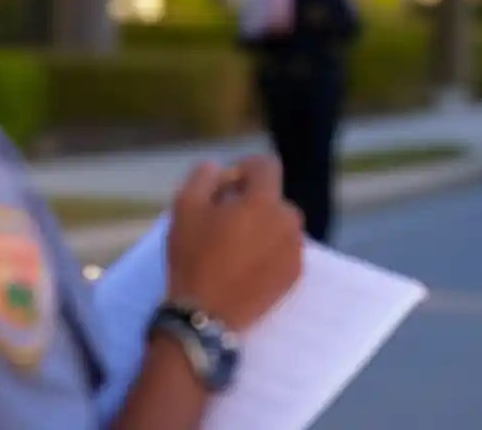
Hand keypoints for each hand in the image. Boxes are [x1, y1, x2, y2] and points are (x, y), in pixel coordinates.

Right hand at [166, 155, 303, 329]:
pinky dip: (270, 250)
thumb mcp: (184, 207)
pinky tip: (246, 266)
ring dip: (261, 226)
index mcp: (264, 201)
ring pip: (280, 224)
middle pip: (272, 197)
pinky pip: (285, 249)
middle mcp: (289, 221)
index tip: (226, 187)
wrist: (206, 315)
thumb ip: (204, 176)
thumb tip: (220, 169)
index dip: (244, 169)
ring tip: (235, 248)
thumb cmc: (194, 257)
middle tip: (224, 223)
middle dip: (251, 202)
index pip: (266, 166)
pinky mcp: (296, 274)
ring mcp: (296, 249)